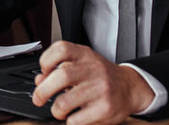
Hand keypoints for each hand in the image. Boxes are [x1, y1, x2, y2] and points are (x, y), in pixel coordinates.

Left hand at [32, 41, 154, 123]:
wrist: (130, 87)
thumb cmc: (101, 76)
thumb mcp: (82, 64)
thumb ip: (60, 68)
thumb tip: (39, 81)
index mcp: (85, 55)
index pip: (61, 49)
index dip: (46, 61)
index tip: (43, 72)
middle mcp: (94, 70)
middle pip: (61, 76)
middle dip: (43, 91)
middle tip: (38, 99)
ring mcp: (100, 89)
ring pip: (65, 102)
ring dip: (56, 109)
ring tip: (59, 110)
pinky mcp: (105, 108)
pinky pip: (77, 119)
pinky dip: (70, 121)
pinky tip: (74, 116)